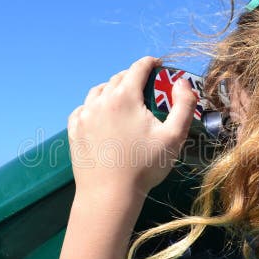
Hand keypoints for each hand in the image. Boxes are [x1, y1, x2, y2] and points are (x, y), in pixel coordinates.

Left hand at [67, 56, 197, 196]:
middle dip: (133, 77)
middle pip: (118, 78)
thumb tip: (182, 82)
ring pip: (98, 91)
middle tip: (145, 87)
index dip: (150, 63)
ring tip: (122, 98)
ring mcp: (84, 115)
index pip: (138, 68)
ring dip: (112, 89)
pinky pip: (83, 109)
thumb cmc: (144, 167)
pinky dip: (94, 106)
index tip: (158, 64)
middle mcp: (101, 101)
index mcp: (125, 97)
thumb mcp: (174, 136)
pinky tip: (101, 115)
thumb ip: (183, 105)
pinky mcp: (74, 131)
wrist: (109, 195)